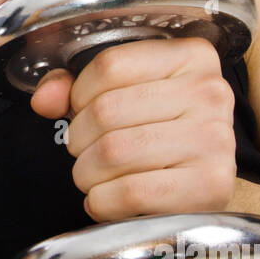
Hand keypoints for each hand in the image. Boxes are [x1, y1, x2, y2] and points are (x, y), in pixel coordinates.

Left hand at [30, 38, 236, 221]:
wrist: (204, 183)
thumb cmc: (163, 134)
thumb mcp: (126, 96)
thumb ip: (77, 89)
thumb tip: (45, 99)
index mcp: (190, 56)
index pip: (109, 65)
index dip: (79, 94)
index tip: (83, 112)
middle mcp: (209, 93)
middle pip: (107, 111)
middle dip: (80, 139)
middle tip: (87, 152)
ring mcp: (215, 139)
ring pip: (113, 152)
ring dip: (87, 173)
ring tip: (96, 176)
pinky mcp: (211, 185)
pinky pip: (131, 192)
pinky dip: (104, 202)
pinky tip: (108, 199)